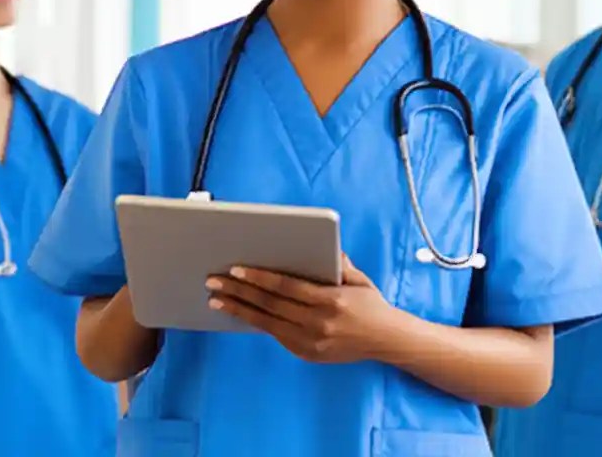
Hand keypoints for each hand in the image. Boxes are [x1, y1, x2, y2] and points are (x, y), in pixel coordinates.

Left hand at [206, 254, 398, 363]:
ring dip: (239, 309)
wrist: (387, 340)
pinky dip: (256, 322)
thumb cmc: (371, 304)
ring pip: (267, 323)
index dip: (259, 277)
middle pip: (270, 304)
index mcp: (331, 300)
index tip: (237, 269)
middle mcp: (318, 322)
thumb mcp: (359, 279)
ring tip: (216, 299)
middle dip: (239, 291)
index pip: (286, 287)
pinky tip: (239, 313)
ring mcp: (311, 341)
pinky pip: (276, 335)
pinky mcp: (307, 353)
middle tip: (214, 281)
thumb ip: (338, 264)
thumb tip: (319, 247)